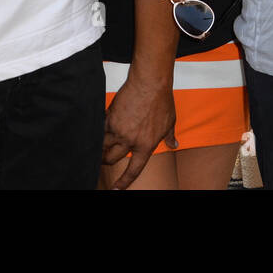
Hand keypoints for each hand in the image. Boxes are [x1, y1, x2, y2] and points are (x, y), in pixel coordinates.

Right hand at [102, 70, 175, 188]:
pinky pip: (99, 130)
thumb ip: (169, 136)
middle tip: (106, 157)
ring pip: (102, 147)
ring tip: (99, 146)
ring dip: (100, 149)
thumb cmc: (162, 101)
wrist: (150, 83)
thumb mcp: (170, 121)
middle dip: (107, 161)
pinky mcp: (109, 118)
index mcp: (146, 145)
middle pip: (112, 159)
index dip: (123, 182)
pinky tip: (98, 128)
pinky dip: (98, 131)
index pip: (134, 170)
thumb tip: (174, 144)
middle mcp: (130, 141)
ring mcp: (118, 130)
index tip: (116, 189)